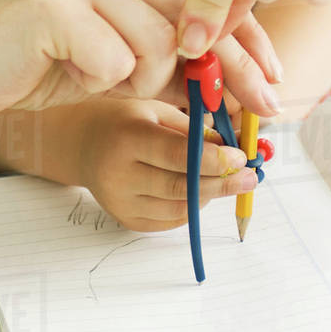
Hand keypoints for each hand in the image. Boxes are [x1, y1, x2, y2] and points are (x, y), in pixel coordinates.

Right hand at [0, 0, 280, 116]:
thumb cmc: (32, 64)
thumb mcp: (113, 56)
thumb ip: (165, 52)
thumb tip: (237, 76)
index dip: (244, 31)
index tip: (272, 75)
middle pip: (192, 14)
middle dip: (222, 71)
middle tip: (246, 111)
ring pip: (158, 42)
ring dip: (138, 81)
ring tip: (98, 79)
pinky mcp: (54, 6)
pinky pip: (115, 61)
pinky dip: (99, 83)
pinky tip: (66, 73)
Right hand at [72, 97, 255, 231]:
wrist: (81, 145)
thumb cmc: (124, 121)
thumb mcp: (156, 111)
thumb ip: (192, 130)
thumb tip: (233, 149)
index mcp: (127, 137)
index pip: (177, 155)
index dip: (214, 160)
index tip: (241, 158)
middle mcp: (119, 173)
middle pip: (181, 187)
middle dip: (222, 183)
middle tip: (249, 177)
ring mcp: (120, 202)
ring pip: (179, 209)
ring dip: (209, 196)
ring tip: (224, 181)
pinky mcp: (126, 220)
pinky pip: (170, 221)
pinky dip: (192, 208)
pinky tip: (199, 191)